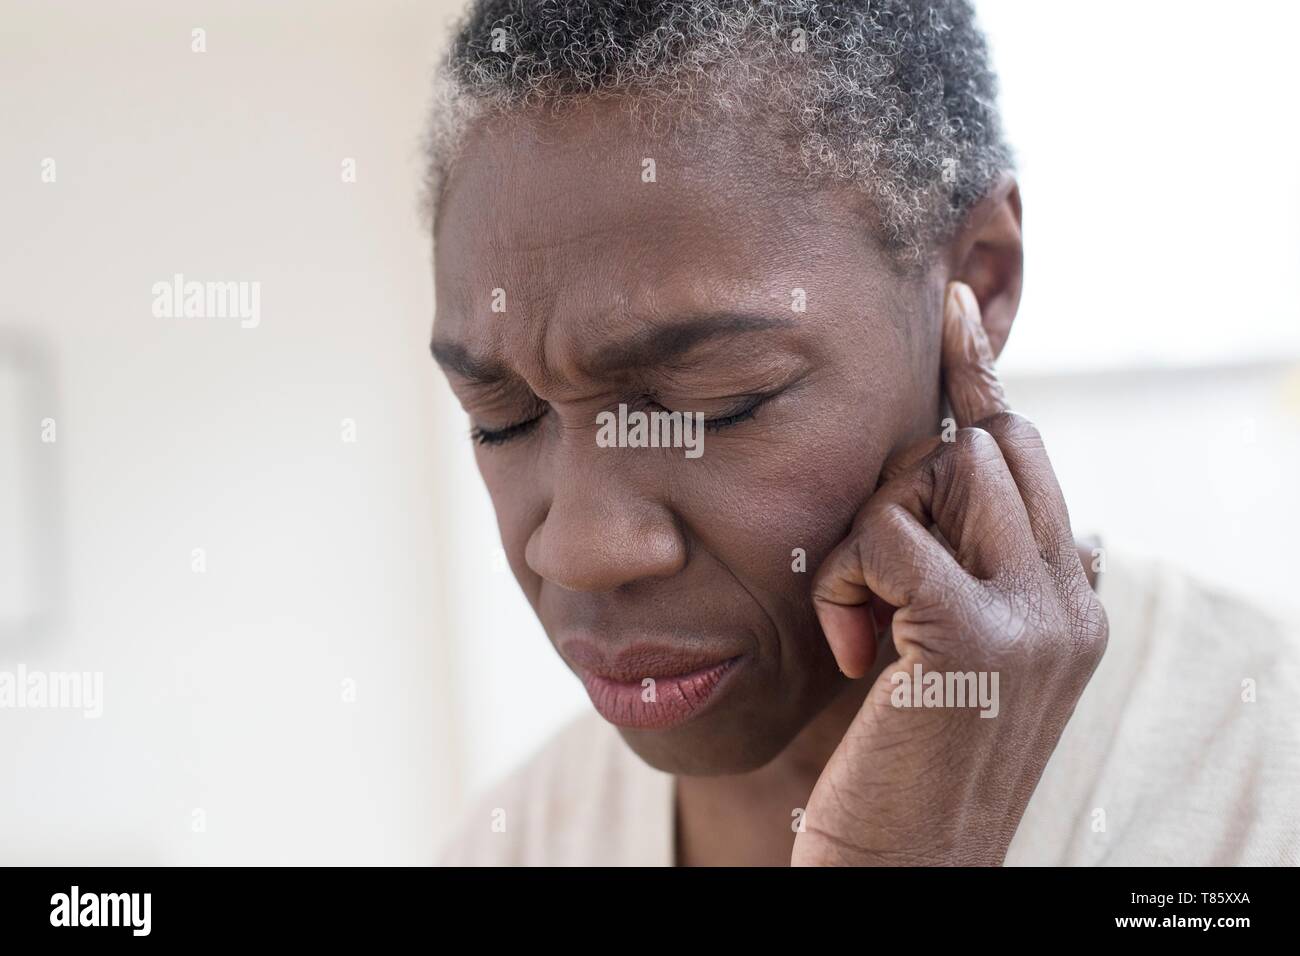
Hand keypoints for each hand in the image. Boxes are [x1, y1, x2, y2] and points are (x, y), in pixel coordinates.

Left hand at [792, 281, 1107, 866]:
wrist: (905, 870)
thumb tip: (1008, 508)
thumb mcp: (958, 660)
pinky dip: (847, 574)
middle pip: (983, 445)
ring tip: (860, 626)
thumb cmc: (907, 763)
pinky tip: (849, 643)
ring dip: (869, 534)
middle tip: (867, 562)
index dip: (985, 381)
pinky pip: (889, 531)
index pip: (1027, 457)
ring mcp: (1036, 615)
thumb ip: (985, 578)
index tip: (952, 313)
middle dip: (904, 477)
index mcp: (1072, 596)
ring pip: (938, 471)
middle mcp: (1072, 596)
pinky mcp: (976, 636)